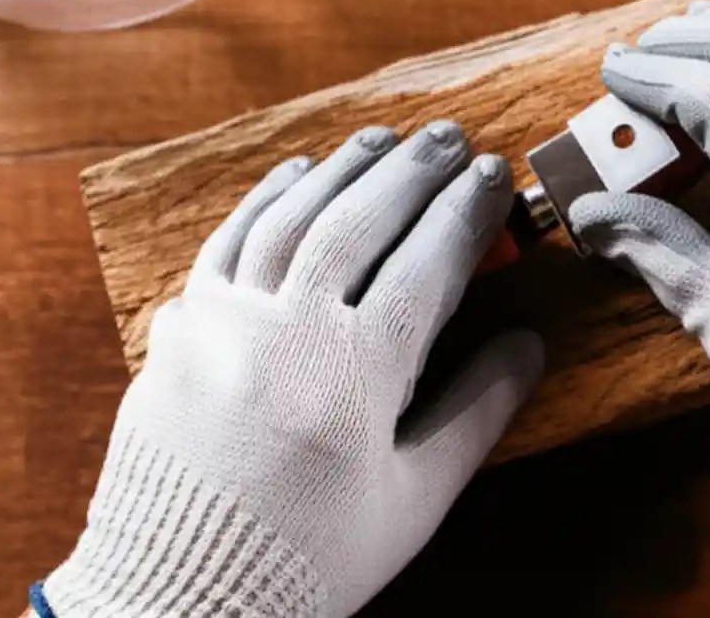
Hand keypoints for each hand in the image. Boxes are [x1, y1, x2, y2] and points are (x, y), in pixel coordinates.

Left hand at [43, 122, 542, 616]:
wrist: (183, 595)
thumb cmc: (314, 557)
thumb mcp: (415, 499)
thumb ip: (477, 410)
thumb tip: (529, 343)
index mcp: (355, 374)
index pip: (428, 265)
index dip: (469, 213)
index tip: (495, 175)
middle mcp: (286, 331)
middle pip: (360, 221)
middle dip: (414, 171)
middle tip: (451, 137)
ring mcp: (224, 322)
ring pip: (291, 216)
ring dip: (344, 168)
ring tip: (385, 139)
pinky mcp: (180, 329)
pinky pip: (226, 239)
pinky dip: (266, 197)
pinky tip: (297, 172)